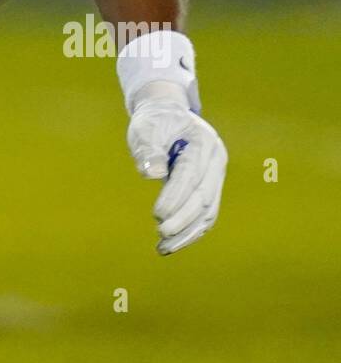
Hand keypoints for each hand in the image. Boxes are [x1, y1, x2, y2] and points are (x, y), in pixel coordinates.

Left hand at [127, 83, 226, 254]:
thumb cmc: (154, 121)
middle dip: (183, 219)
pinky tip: (171, 244)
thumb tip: (153, 173)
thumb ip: (149, 148)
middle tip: (161, 234)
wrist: (167, 114)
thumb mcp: (145, 127)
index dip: (175, 197)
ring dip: (187, 232)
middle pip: (204, 197)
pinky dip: (190, 231)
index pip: (191, 175)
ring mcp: (216, 175)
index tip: (157, 215)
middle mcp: (216, 160)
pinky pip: (205, 215)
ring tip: (163, 248)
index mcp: (203, 142)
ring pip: (208, 211)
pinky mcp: (210, 187)